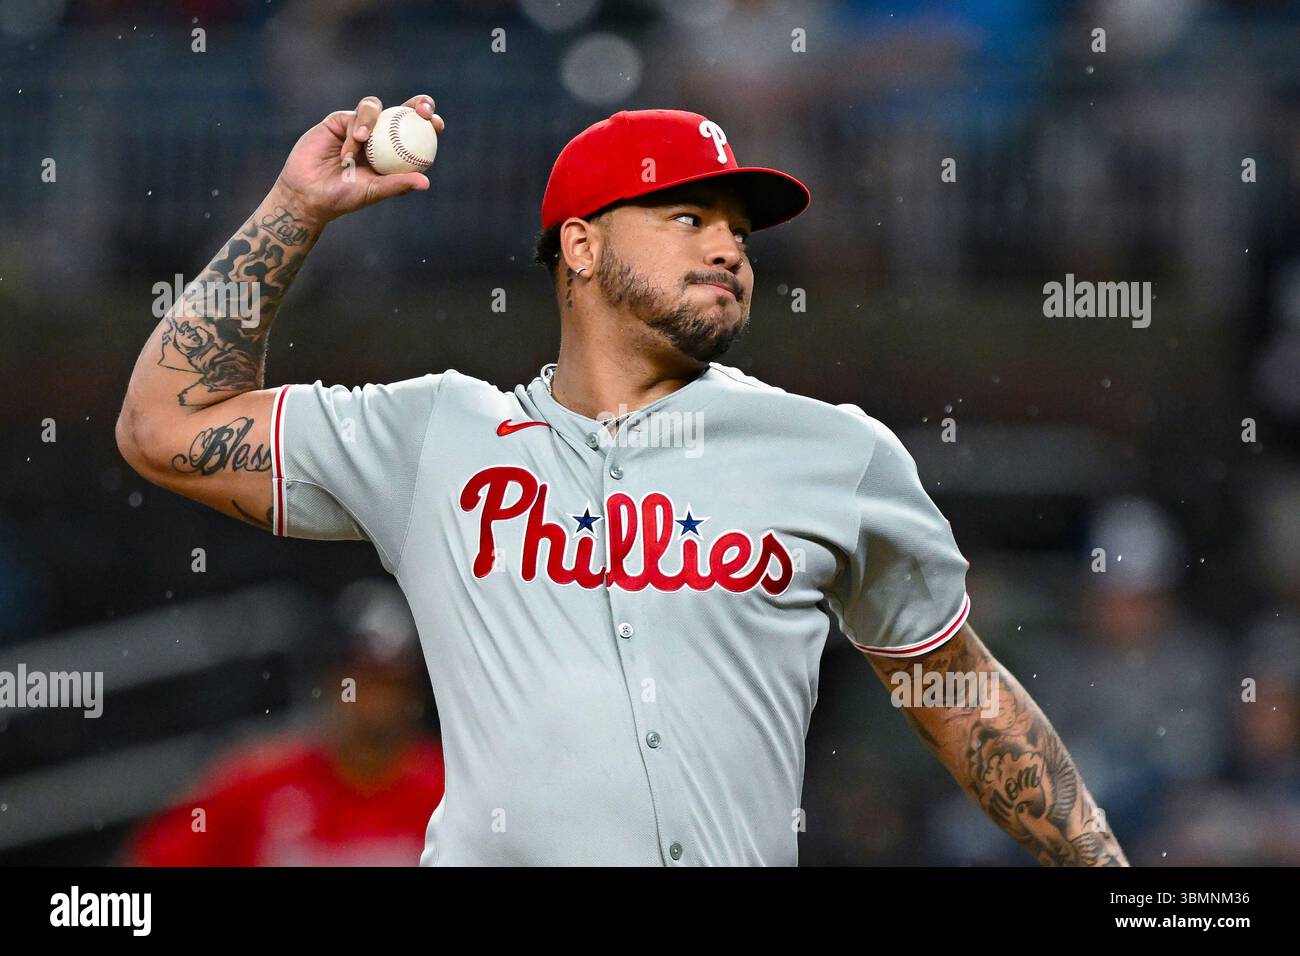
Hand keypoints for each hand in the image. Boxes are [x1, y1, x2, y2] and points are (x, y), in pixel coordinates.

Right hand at [271, 94, 445, 225]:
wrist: (308, 194)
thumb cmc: (343, 197)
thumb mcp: (374, 191)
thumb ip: (397, 184)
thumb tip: (426, 182)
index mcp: (394, 152)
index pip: (417, 133)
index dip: (430, 123)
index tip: (436, 124)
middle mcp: (380, 136)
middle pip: (403, 111)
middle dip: (418, 104)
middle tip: (422, 111)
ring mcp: (360, 126)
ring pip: (375, 109)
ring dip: (371, 124)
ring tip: (361, 143)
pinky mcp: (339, 121)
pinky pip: (353, 117)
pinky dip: (353, 132)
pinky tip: (347, 152)